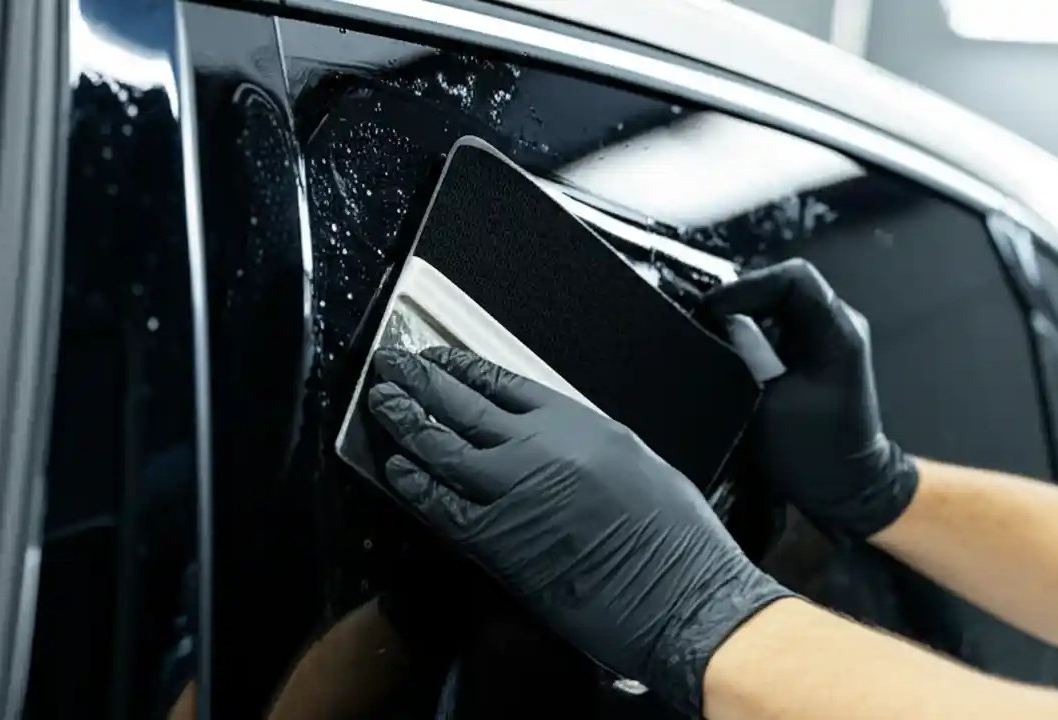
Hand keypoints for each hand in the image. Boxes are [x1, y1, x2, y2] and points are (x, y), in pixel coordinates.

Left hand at [366, 346, 791, 714]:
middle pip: (459, 405)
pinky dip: (414, 484)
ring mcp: (509, 496)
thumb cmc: (673, 533)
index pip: (500, 382)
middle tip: (389, 365)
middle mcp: (535, 450)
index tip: (436, 358)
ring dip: (404, 424)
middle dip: (418, 382)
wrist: (677, 594)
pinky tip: (397, 468)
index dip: (459, 367)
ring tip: (380, 403)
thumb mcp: (634, 458)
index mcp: (575, 422)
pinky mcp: (496, 544)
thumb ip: (583, 440)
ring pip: (439, 449)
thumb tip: (549, 436)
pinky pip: (440, 506)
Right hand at [703, 259, 917, 538]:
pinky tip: (730, 349)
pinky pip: (782, 325)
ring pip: (781, 304)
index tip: (712, 310)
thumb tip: (718, 319)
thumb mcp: (768, 406)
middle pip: (785, 286)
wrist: (850, 489)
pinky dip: (753, 331)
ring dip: (745, 315)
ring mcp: (830, 339)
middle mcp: (840, 326)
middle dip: (742, 298)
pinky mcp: (818, 354)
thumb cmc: (814, 454)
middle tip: (704, 320)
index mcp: (838, 334)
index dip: (748, 286)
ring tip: (712, 333)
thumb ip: (745, 355)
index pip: (794, 279)